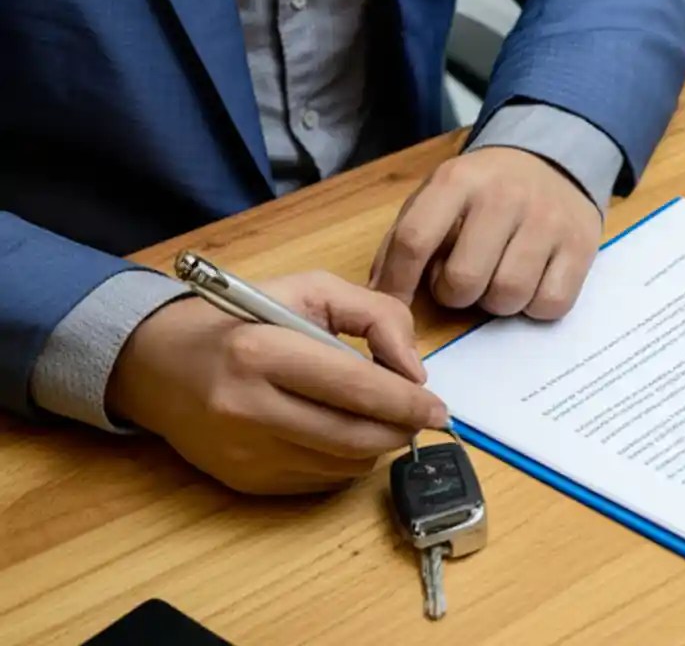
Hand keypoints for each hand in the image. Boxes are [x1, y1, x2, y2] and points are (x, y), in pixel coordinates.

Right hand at [106, 271, 447, 494]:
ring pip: (345, 464)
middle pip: (356, 436)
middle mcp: (248, 408)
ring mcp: (245, 452)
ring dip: (376, 443)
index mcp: (262, 352)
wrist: (157, 364)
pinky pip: (321, 480)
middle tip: (422, 416)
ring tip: (375, 415)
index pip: (356, 388)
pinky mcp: (245, 481)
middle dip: (402, 429)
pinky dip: (345, 459)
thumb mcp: (309, 290)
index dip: (407, 402)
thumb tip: (413, 370)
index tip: (439, 407)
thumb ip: (375, 315)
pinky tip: (335, 430)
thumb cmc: (241, 320)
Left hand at [369, 147, 601, 319]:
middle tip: (465, 281)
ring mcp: (548, 221)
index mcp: (459, 180)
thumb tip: (379, 291)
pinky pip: (549, 304)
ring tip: (499, 278)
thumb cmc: (486, 189)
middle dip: (456, 294)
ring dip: (496, 302)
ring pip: (507, 297)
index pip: (416, 240)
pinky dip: (535, 305)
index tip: (396, 306)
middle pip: (463, 280)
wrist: (556, 158)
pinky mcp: (581, 247)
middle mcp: (505, 197)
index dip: (398, 283)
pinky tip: (531, 283)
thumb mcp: (440, 195)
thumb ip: (406, 238)